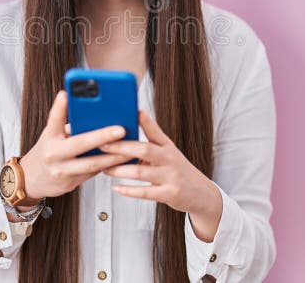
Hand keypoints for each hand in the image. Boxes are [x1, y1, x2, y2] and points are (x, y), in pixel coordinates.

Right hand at [19, 90, 134, 199]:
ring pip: (91, 164)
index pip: (53, 119)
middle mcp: (53, 154)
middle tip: (121, 129)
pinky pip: (93, 175)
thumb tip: (91, 112)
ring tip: (130, 149)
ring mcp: (61, 171)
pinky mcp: (70, 183)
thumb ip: (66, 125)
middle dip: (102, 136)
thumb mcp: (51, 135)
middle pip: (79, 144)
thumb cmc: (48, 151)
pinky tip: (123, 161)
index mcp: (48, 137)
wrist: (31, 179)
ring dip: (112, 156)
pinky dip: (108, 167)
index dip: (60, 107)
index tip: (66, 94)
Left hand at [99, 109, 221, 217]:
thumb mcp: (168, 152)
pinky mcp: (169, 194)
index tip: (132, 111)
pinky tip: (116, 188)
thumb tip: (126, 132)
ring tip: (105, 168)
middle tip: (103, 144)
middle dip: (121, 147)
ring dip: (119, 170)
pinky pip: (145, 192)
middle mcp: (170, 159)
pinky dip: (128, 190)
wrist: (201, 193)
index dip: (145, 120)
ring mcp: (170, 177)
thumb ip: (150, 142)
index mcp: (168, 147)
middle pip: (144, 149)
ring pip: (140, 172)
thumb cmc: (178, 171)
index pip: (155, 131)